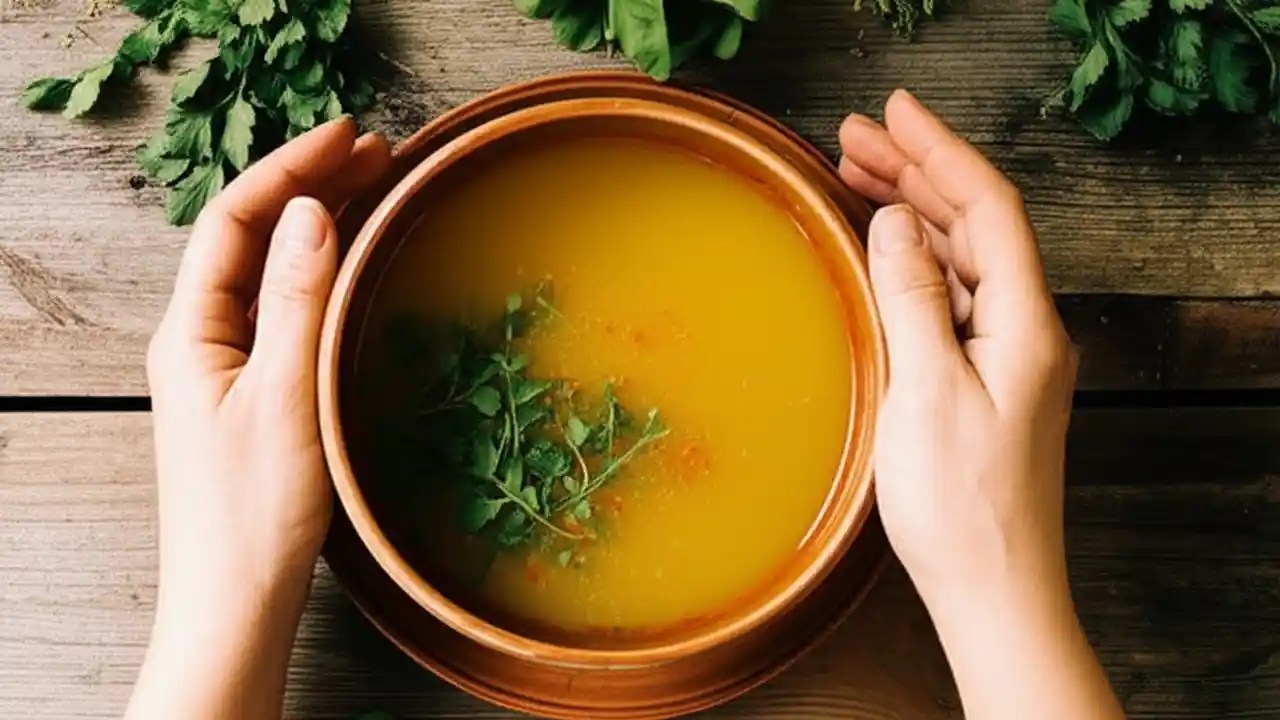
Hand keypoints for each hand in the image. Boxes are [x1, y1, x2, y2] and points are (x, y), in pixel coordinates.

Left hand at [130, 118, 389, 719]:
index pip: (234, 220)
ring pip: (272, 271)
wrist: (236, 601)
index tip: (348, 137)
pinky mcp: (256, 393)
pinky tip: (354, 263)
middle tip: (377, 151)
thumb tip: (313, 213)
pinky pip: (286, 309)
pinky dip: (322, 274)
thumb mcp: (284, 396)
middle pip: (251, 237)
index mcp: (190, 331)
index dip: (289, 168)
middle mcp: (202, 338)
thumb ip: (297, 301)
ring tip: (375, 186)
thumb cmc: (252, 512)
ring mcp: (228, 366)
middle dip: (310, 185)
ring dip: (318, 224)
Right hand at [840, 91, 1121, 718]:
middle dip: (917, 172)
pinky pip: (951, 297)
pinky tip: (883, 253)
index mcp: (1026, 323)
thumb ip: (912, 297)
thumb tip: (894, 222)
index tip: (892, 112)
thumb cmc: (963, 506)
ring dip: (914, 213)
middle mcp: (1026, 329)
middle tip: (855, 135)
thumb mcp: (925, 391)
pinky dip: (914, 263)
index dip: (939, 151)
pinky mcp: (982, 381)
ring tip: (859, 175)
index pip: (988, 207)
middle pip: (975, 225)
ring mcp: (1006, 355)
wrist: (993, 590)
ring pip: (961, 258)